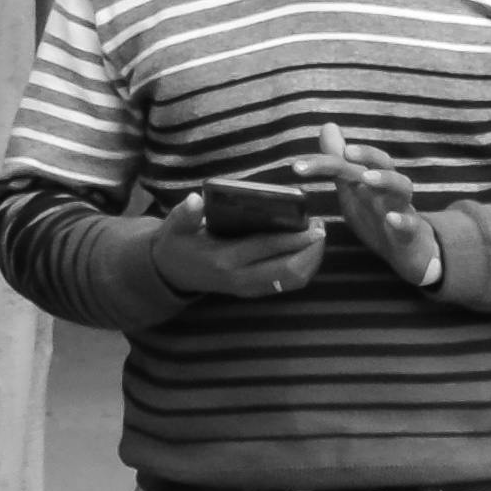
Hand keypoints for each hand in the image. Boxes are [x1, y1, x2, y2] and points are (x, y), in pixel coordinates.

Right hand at [149, 191, 325, 299]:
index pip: (266, 248)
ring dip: (311, 261)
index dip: (294, 238)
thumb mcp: (174, 228)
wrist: (170, 274)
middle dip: (311, 251)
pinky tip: (309, 250)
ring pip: (292, 280)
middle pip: (288, 270)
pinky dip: (304, 268)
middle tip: (321, 228)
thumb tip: (195, 199)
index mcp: (223, 260)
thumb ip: (184, 215)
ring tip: (318, 237)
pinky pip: (287, 283)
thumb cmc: (177, 245)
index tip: (315, 224)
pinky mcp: (254, 291)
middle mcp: (239, 278)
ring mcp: (248, 288)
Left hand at [292, 122, 439, 286]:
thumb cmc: (377, 214)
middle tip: (347, 152)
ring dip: (386, 180)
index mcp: (369, 180)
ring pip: (402, 188)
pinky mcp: (410, 232)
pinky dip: (403, 220)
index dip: (326, 160)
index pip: (351, 162)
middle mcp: (387, 189)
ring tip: (367, 178)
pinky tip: (391, 219)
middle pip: (383, 164)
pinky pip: (410, 224)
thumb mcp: (352, 189)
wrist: (408, 248)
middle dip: (367, 155)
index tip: (298, 166)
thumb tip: (327, 127)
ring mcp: (401, 208)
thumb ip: (338, 163)